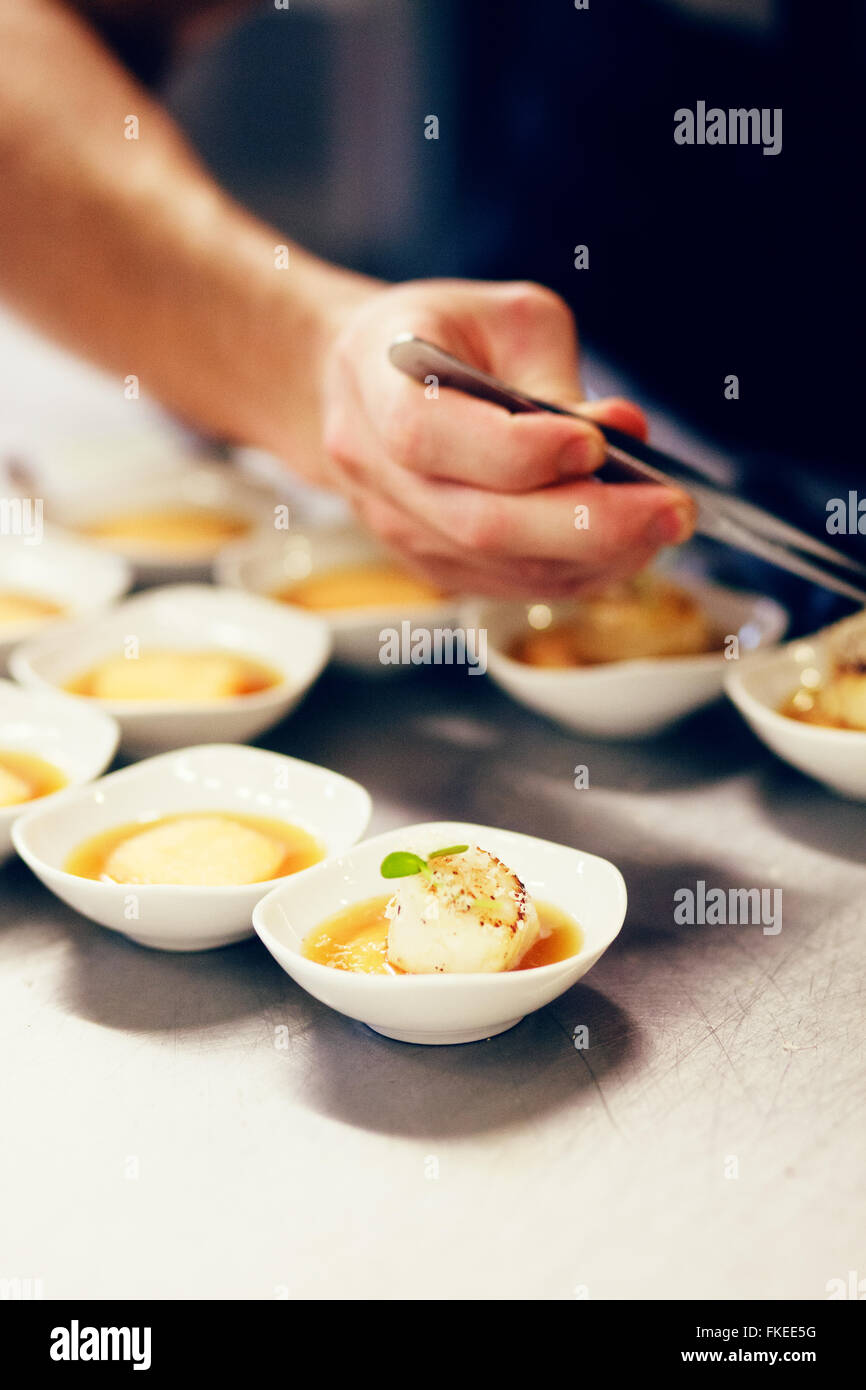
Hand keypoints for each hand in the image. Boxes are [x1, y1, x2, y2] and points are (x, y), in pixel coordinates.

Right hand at [321, 278, 695, 597]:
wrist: (363, 386)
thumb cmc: (445, 338)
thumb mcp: (502, 319)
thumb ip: (556, 376)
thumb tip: (623, 433)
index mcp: (373, 384)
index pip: (428, 436)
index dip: (515, 450)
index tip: (593, 443)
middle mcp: (373, 469)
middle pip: (479, 524)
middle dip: (588, 522)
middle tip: (672, 510)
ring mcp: (400, 530)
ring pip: (503, 566)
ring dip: (597, 554)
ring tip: (665, 525)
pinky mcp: (435, 566)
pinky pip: (513, 585)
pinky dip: (579, 571)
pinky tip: (629, 545)